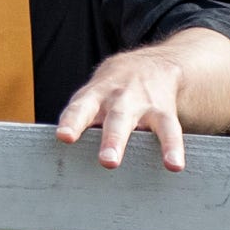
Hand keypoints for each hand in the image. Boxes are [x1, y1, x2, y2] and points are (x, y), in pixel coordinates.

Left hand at [52, 27, 229, 171]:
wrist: (154, 64)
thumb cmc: (111, 91)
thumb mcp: (93, 97)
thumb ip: (80, 122)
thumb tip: (55, 155)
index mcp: (95, 95)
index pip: (80, 108)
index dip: (72, 121)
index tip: (65, 136)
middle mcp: (118, 98)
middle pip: (114, 117)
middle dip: (112, 139)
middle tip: (107, 161)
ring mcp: (142, 104)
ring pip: (140, 123)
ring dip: (136, 143)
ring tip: (127, 164)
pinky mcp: (163, 111)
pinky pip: (169, 129)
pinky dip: (172, 148)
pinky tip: (174, 165)